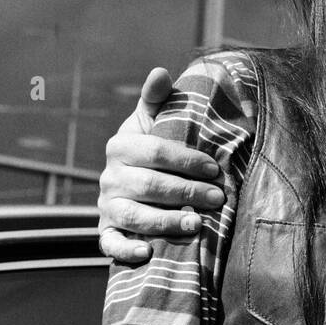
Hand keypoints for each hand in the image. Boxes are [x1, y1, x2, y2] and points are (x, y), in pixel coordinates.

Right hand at [96, 68, 225, 263]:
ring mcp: (107, 206)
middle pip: (148, 185)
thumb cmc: (152, 146)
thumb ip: (158, 99)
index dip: (186, 160)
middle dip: (187, 191)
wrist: (132, 180)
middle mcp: (110, 177)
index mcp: (120, 146)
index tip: (215, 168)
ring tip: (197, 224)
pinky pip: (110, 244)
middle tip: (219, 198)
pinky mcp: (106, 232)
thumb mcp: (153, 120)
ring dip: (166, 221)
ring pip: (133, 216)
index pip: (154, 151)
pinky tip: (148, 253)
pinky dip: (126, 250)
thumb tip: (161, 72)